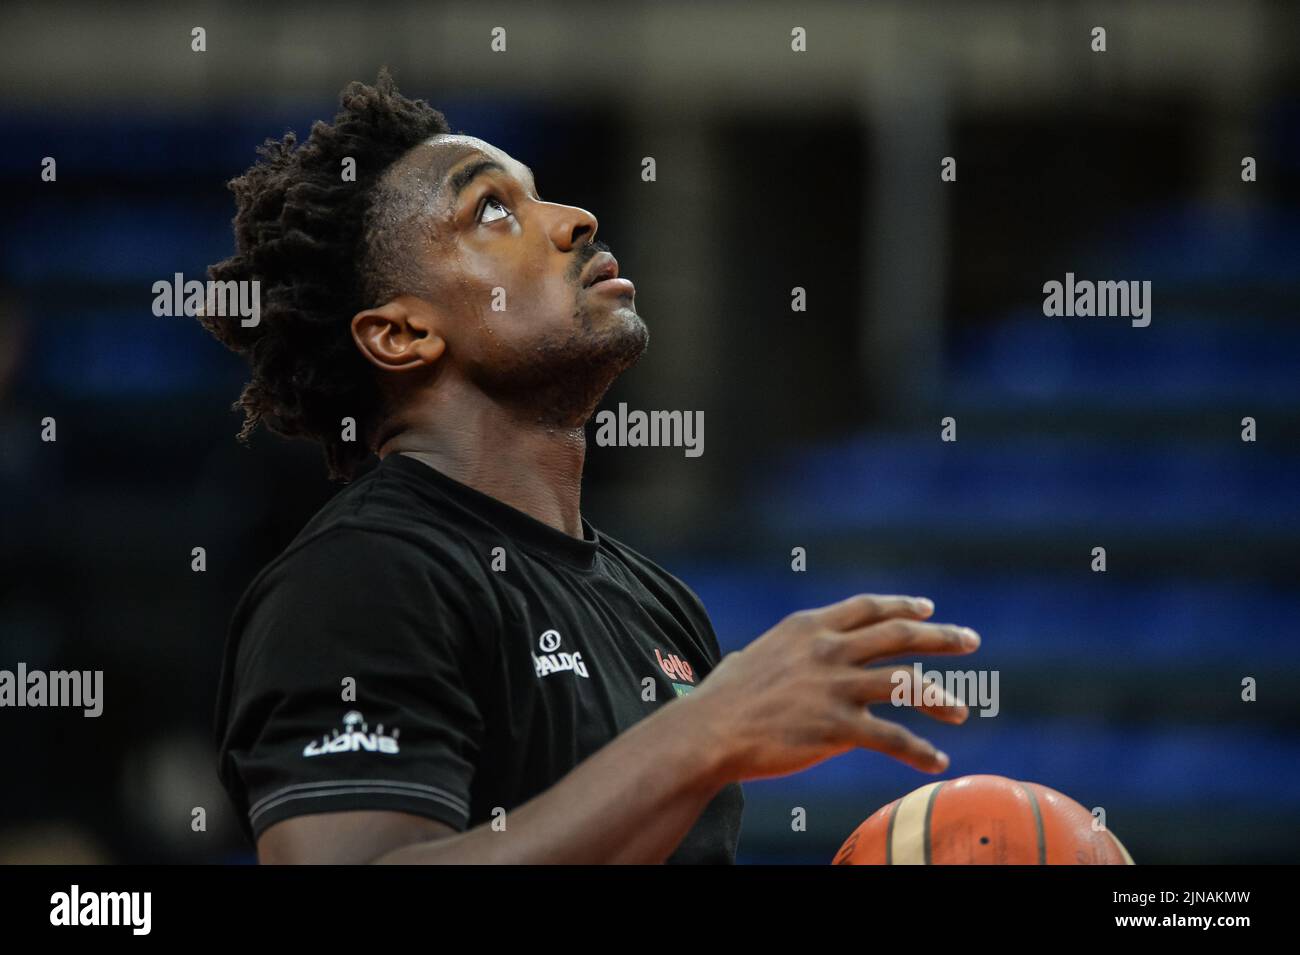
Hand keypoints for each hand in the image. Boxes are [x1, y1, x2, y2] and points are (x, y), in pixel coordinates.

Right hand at [688, 594, 979, 780]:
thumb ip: (773, 654)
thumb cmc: (720, 700)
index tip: (927, 608)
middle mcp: (828, 650)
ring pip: (906, 684)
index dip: (902, 606)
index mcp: (808, 628)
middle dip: (941, 636)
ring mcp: (836, 687)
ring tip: (962, 709)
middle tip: (970, 640)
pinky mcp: (838, 727)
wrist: (709, 732)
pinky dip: (919, 750)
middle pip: (899, 635)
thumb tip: (754, 659)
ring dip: (940, 697)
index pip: (868, 608)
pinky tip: (936, 761)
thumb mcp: (751, 658)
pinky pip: (893, 737)